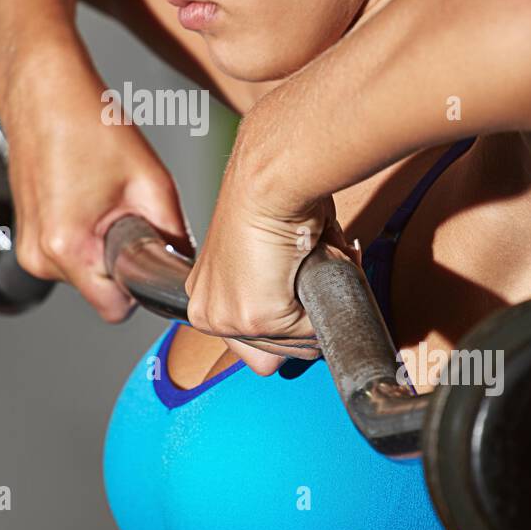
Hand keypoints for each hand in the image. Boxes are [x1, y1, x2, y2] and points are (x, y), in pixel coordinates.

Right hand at [0, 38, 194, 323]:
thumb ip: (174, 234)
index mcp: (67, 246)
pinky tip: (88, 193)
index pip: (116, 309)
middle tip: (128, 209)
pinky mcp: (26, 233)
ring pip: (84, 271)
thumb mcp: (151, 180)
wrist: (42, 87)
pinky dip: (85, 232)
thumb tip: (188, 265)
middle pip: (100, 289)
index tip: (150, 258)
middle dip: (122, 259)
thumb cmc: (87, 121)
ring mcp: (27, 246)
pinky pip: (68, 252)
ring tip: (105, 195)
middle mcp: (38, 255)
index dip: (141, 286)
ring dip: (102, 244)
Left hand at [183, 141, 362, 374]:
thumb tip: (313, 314)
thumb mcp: (268, 252)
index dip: (288, 319)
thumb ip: (280, 290)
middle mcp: (206, 312)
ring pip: (297, 344)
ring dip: (315, 307)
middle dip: (304, 316)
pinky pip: (311, 333)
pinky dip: (325, 302)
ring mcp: (229, 319)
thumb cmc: (271, 197)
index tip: (295, 287)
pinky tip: (310, 263)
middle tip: (306, 268)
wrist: (269, 179)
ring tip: (305, 261)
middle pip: (276, 350)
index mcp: (205, 296)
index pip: (254, 342)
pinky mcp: (255, 318)